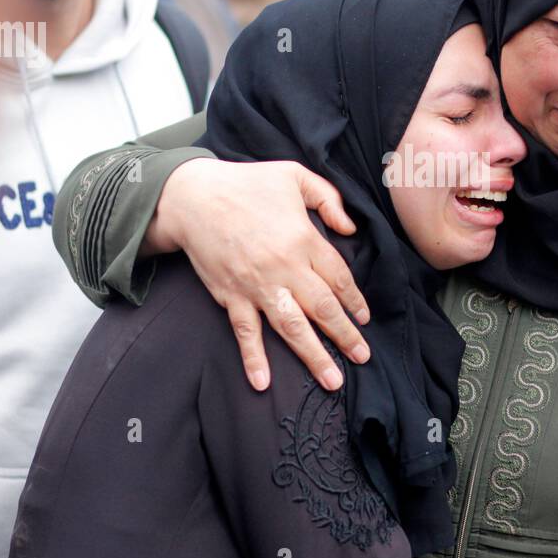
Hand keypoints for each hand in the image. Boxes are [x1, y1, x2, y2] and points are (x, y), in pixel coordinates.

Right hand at [148, 158, 371, 391]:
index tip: (364, 318)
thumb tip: (350, 230)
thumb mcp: (294, 175)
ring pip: (292, 327)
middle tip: (362, 357)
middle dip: (345, 336)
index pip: (339, 278)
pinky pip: (245, 332)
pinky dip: (253, 358)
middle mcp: (284, 267)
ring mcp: (257, 285)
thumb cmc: (246, 183)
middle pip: (323, 308)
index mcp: (303, 239)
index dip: (355, 301)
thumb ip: (329, 198)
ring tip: (333, 381)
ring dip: (313, 356)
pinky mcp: (231, 295)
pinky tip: (262, 382)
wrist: (193, 197)